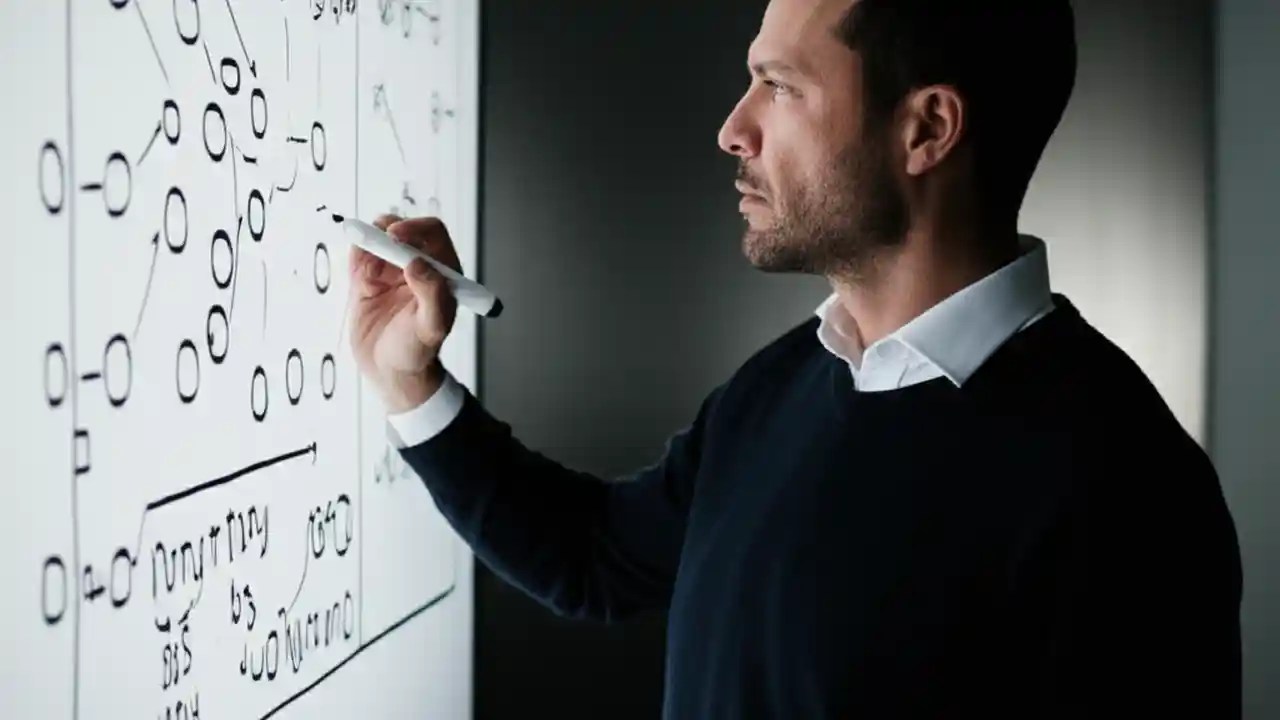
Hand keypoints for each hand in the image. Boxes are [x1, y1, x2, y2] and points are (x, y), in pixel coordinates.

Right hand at [348, 214, 461, 413]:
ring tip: (366, 272)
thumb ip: (432, 295)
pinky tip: (359, 277)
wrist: (388, 370)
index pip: (432, 234)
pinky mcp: (367, 278)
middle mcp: (417, 266)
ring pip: (378, 236)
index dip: (416, 228)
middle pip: (402, 228)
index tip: (397, 236)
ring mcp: (390, 270)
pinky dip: (356, 254)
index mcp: (441, 272)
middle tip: (375, 243)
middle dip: (387, 229)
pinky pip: (359, 253)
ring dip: (369, 241)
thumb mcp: (430, 327)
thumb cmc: (416, 351)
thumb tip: (418, 263)